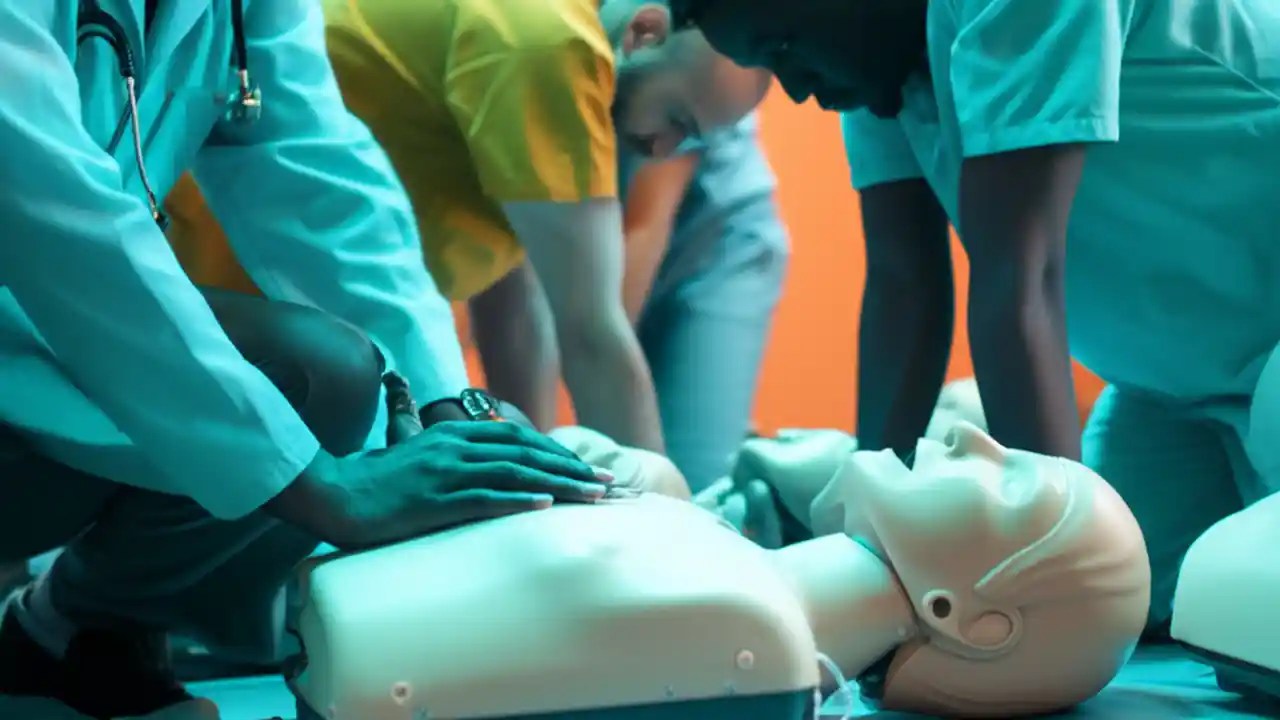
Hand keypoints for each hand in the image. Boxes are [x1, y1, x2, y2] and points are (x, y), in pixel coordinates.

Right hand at [269, 374, 611, 547]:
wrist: (333, 494)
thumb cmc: (374, 481)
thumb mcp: (414, 452)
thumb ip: (445, 448)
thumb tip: (474, 455)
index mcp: (454, 434)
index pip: (518, 437)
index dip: (556, 452)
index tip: (585, 469)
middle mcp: (455, 447)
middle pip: (526, 452)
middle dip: (571, 468)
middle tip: (607, 485)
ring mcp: (445, 473)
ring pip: (515, 474)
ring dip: (558, 484)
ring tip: (592, 496)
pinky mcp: (433, 500)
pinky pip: (483, 498)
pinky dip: (517, 500)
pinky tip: (544, 506)